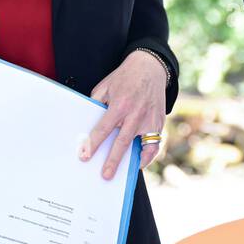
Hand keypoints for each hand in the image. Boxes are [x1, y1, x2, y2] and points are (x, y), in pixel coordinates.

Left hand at [82, 50, 166, 177]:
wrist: (150, 67)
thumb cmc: (125, 77)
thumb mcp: (105, 86)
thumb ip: (96, 104)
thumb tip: (88, 123)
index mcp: (120, 104)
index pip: (104, 129)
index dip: (93, 143)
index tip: (85, 156)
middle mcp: (136, 114)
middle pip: (122, 142)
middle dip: (112, 160)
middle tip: (105, 175)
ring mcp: (150, 119)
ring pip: (143, 145)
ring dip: (134, 160)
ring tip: (126, 173)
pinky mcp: (158, 122)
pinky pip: (155, 143)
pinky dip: (149, 155)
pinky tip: (140, 162)